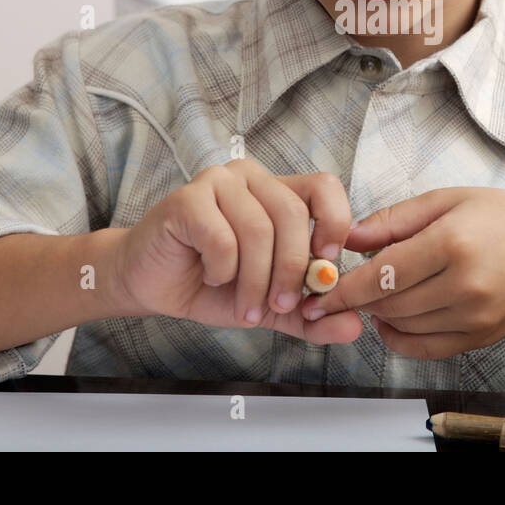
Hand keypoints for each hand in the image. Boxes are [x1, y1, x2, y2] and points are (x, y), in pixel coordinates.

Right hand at [109, 159, 362, 344]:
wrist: (150, 284)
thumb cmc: (210, 284)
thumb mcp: (270, 306)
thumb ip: (311, 315)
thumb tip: (354, 326)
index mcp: (278, 192)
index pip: (324, 187)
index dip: (334, 223)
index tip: (326, 264)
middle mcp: (251, 178)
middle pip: (292, 214)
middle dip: (292, 270)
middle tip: (280, 307)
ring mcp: (218, 182)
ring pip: (259, 230)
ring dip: (255, 281)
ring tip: (244, 306)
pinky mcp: (187, 199)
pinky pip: (222, 238)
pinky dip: (222, 270)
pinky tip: (210, 277)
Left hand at [298, 188, 504, 358]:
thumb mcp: (449, 201)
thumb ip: (394, 220)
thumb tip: (349, 239)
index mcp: (452, 243)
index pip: (380, 275)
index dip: (342, 288)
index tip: (316, 292)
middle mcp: (463, 285)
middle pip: (388, 304)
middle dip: (355, 300)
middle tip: (335, 291)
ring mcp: (474, 317)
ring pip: (403, 328)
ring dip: (377, 315)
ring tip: (371, 296)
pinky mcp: (481, 338)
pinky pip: (425, 349)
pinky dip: (400, 338)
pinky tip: (393, 319)